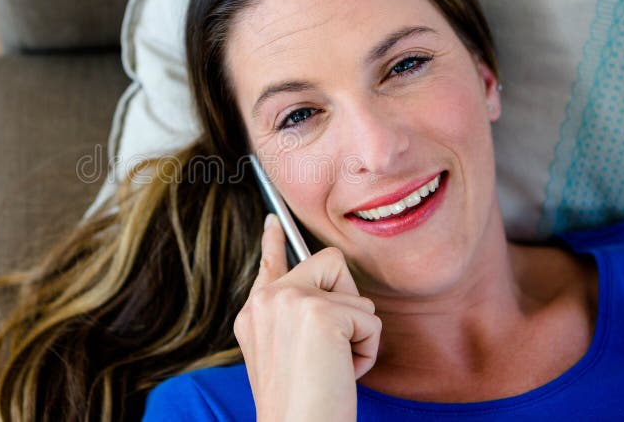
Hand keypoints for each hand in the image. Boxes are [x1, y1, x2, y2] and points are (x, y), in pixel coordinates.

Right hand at [233, 214, 380, 421]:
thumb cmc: (301, 407)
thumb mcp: (284, 356)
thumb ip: (293, 319)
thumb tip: (325, 293)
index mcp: (254, 314)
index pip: (269, 265)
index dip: (273, 241)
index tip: (273, 220)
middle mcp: (266, 301)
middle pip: (329, 264)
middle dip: (348, 305)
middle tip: (333, 348)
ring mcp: (289, 301)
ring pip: (355, 295)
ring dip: (358, 336)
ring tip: (334, 367)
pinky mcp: (318, 312)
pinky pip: (370, 319)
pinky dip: (367, 350)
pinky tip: (342, 372)